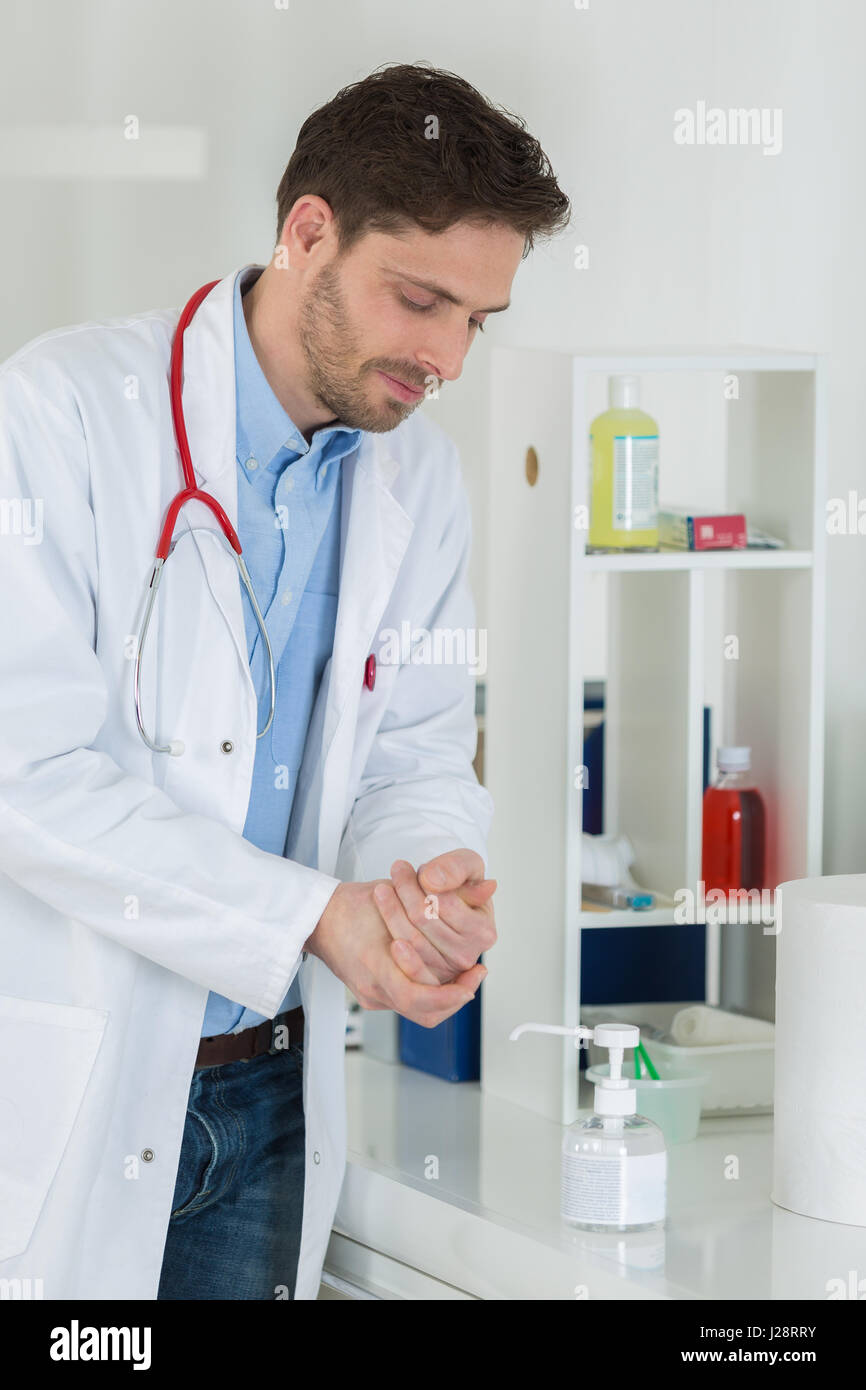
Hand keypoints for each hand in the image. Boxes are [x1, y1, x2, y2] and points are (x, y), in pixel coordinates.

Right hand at [304, 878, 485, 1027]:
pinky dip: (428, 993)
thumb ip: (443, 892)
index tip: (475, 975)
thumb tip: (488, 887)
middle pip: (425, 1012)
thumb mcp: (397, 891)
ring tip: (464, 980)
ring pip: (418, 1011)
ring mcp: (371, 995)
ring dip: (444, 997)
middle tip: (475, 976)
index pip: (421, 998)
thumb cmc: (352, 903)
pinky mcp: (371, 996)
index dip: (453, 993)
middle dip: (455, 997)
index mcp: (375, 963)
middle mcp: (373, 987)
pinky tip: (442, 978)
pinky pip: (407, 1004)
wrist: (317, 918)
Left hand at [372, 849, 497, 984]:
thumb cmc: (459, 887)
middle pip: (424, 919)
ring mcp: (443, 971)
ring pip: (410, 937)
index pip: (444, 903)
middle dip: (405, 891)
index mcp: (483, 932)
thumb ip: (456, 867)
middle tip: (396, 870)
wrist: (447, 907)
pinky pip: (402, 964)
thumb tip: (433, 880)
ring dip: (391, 910)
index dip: (424, 882)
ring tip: (381, 888)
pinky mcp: (422, 978)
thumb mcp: (467, 865)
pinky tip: (381, 916)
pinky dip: (390, 936)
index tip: (414, 867)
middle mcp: (466, 956)